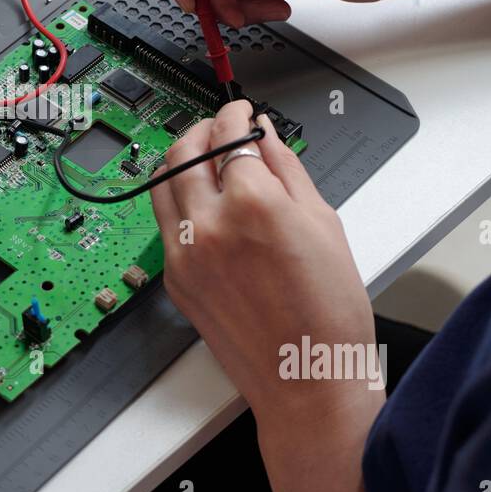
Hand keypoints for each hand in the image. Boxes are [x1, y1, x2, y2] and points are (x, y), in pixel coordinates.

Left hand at [148, 100, 378, 423]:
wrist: (306, 380)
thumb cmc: (328, 313)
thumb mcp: (324, 223)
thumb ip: (288, 169)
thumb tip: (265, 135)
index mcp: (253, 203)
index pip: (229, 134)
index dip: (236, 113)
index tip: (243, 111)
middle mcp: (209, 224)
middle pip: (185, 150)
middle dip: (202, 128)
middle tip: (221, 128)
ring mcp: (184, 253)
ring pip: (162, 182)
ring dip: (181, 159)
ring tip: (205, 158)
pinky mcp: (174, 279)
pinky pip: (164, 222)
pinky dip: (178, 199)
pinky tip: (202, 201)